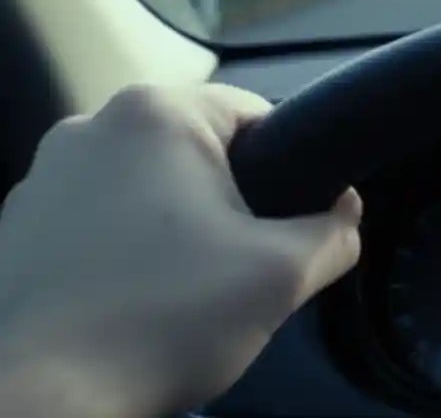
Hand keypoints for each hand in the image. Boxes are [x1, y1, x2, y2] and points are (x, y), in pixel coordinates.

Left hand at [0, 84, 361, 417]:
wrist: (49, 398)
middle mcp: (91, 125)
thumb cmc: (169, 319)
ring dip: (171, 220)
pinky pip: (96, 216)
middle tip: (239, 263)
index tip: (283, 226)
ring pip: (144, 183)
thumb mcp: (284, 276)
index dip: (287, 169)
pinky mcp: (15, 224)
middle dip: (225, 198)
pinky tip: (132, 296)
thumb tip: (345, 211)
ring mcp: (42, 175)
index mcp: (157, 114)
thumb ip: (335, 231)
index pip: (255, 113)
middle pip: (196, 148)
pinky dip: (121, 245)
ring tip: (183, 286)